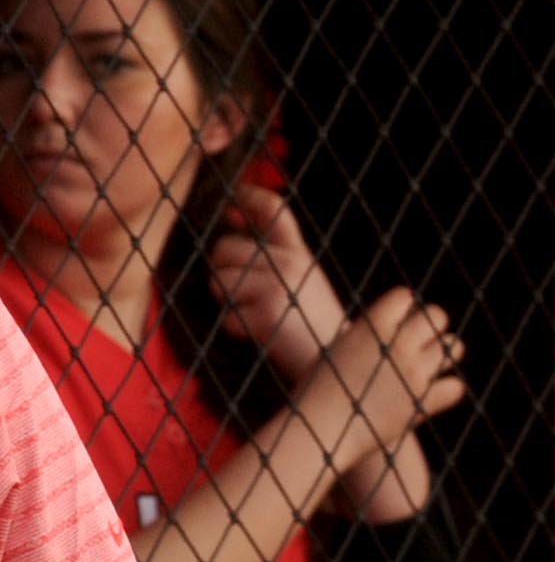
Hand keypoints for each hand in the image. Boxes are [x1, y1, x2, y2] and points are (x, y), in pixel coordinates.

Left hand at [208, 184, 347, 385]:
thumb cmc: (310, 320)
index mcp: (299, 252)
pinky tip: (263, 334)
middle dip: (222, 271)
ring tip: (256, 314)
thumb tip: (229, 213)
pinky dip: (237, 330)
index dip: (247, 199)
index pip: (272, 209)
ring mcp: (278, 287)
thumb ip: (268, 248)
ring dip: (228, 302)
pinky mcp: (268, 315)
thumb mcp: (300, 276)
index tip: (230, 204)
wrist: (342, 363)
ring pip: (218, 281)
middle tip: (245, 293)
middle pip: (223, 249)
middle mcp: (290, 262)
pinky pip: (227, 318)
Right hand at [303, 287, 465, 460]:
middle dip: (428, 326)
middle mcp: (398, 344)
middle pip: (437, 315)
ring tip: (424, 365)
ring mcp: (415, 372)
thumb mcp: (335, 350)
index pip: (403, 296)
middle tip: (415, 342)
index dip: (400, 308)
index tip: (392, 323)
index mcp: (371, 325)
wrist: (317, 429)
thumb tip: (388, 328)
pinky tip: (428, 394)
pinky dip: (445, 389)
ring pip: (454, 347)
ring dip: (442, 353)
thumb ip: (366, 335)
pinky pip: (456, 386)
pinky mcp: (424, 401)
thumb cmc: (316, 390)